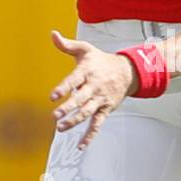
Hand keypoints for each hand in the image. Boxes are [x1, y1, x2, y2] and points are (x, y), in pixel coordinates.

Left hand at [49, 29, 136, 150]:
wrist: (127, 71)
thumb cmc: (101, 60)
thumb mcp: (85, 49)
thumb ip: (67, 45)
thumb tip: (53, 34)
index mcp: (87, 71)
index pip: (74, 80)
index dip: (63, 88)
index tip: (53, 96)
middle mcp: (94, 86)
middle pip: (80, 99)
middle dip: (68, 108)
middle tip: (56, 116)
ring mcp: (100, 99)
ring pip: (87, 112)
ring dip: (75, 121)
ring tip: (61, 128)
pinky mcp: (105, 109)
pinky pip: (97, 124)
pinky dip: (89, 136)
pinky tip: (80, 146)